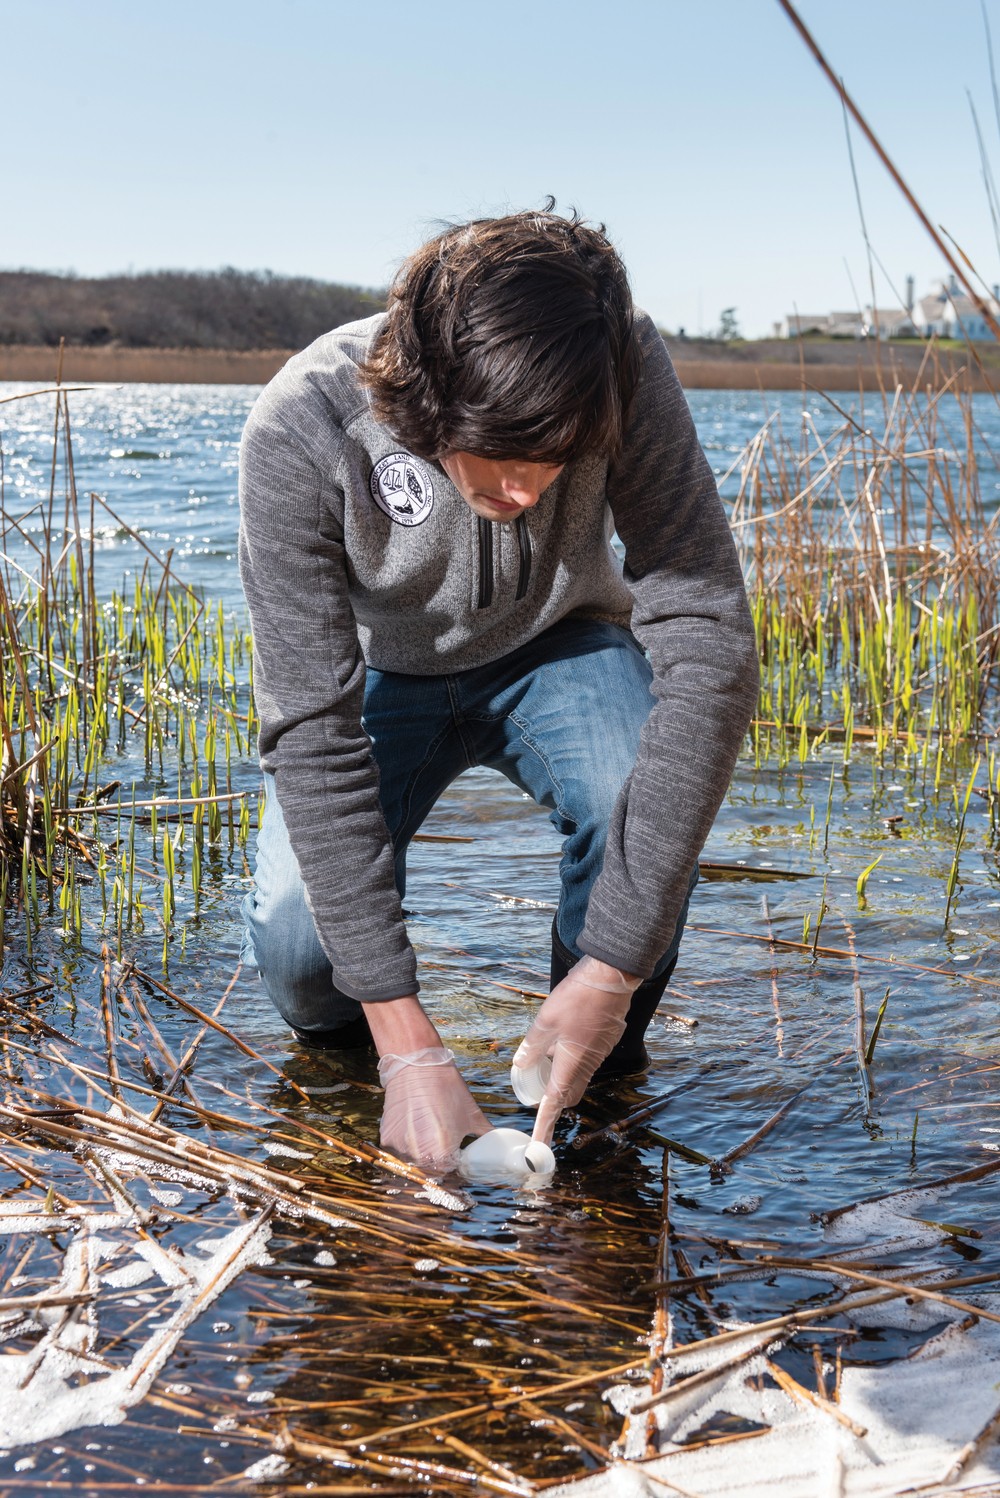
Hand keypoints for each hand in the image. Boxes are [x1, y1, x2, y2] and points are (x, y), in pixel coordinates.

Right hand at [377, 1047, 491, 1167]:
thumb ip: (485, 1135)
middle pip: (431, 1172)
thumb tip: (495, 1146)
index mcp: (443, 1150)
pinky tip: (414, 1131)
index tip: (456, 1158)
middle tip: (443, 1148)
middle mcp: (419, 1152)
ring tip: (427, 1137)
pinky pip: (398, 1152)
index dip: (455, 1167)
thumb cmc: (445, 1087)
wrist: (416, 1066)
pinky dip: (406, 1147)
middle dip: (439, 1164)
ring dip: (421, 1157)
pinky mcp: (387, 1138)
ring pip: (413, 1164)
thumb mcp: (472, 1113)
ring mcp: (400, 1146)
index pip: (450, 1174)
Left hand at [513, 956, 640, 1145]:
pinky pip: (586, 1059)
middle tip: (534, 1090)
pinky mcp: (605, 1041)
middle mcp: (587, 1064)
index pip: (555, 1103)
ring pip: (578, 1075)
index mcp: (571, 1064)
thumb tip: (521, 1064)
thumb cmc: (577, 998)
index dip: (545, 1126)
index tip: (539, 1146)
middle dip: (553, 1100)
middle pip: (569, 1093)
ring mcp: (599, 1053)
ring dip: (562, 1075)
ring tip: (544, 1059)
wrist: (612, 978)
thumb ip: (532, 1046)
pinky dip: (572, 1059)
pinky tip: (562, 1039)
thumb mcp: (546, 1020)